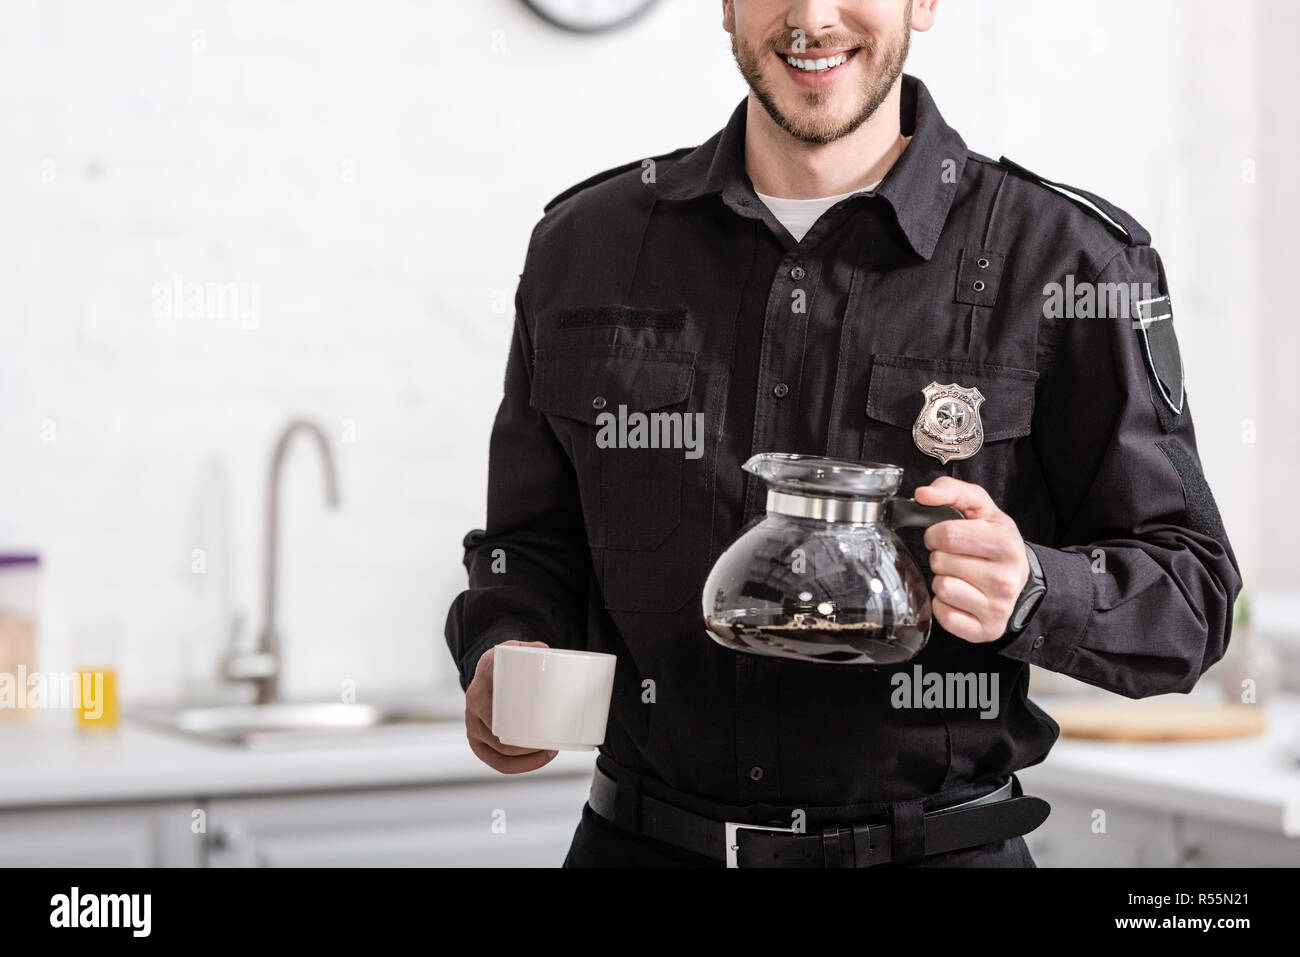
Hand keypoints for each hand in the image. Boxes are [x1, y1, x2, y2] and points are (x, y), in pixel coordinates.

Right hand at [464, 640, 558, 772]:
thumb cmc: (503, 664)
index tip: (541, 731)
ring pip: (498, 755)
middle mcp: (473, 710)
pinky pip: (495, 762)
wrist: (488, 671)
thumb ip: (528, 648)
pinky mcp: (479, 741)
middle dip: (527, 749)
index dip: (515, 730)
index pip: (492, 716)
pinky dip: (517, 767)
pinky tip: (534, 762)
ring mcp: (474, 728)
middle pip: (499, 741)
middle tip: (553, 744)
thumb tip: (544, 650)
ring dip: (525, 760)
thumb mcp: (511, 650)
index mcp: (479, 689)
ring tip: (549, 752)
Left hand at [914, 476, 1030, 643]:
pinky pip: (943, 615)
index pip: (946, 534)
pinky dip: (944, 606)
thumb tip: (923, 494)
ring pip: (941, 588)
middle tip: (957, 558)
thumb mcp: (980, 508)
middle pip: (940, 561)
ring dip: (943, 580)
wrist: (1020, 580)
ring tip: (961, 577)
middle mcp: (1005, 578)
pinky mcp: (986, 630)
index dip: (936, 534)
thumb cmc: (994, 542)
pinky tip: (962, 597)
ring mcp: (998, 607)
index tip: (944, 537)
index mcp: (1005, 543)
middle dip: (941, 557)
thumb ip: (950, 491)